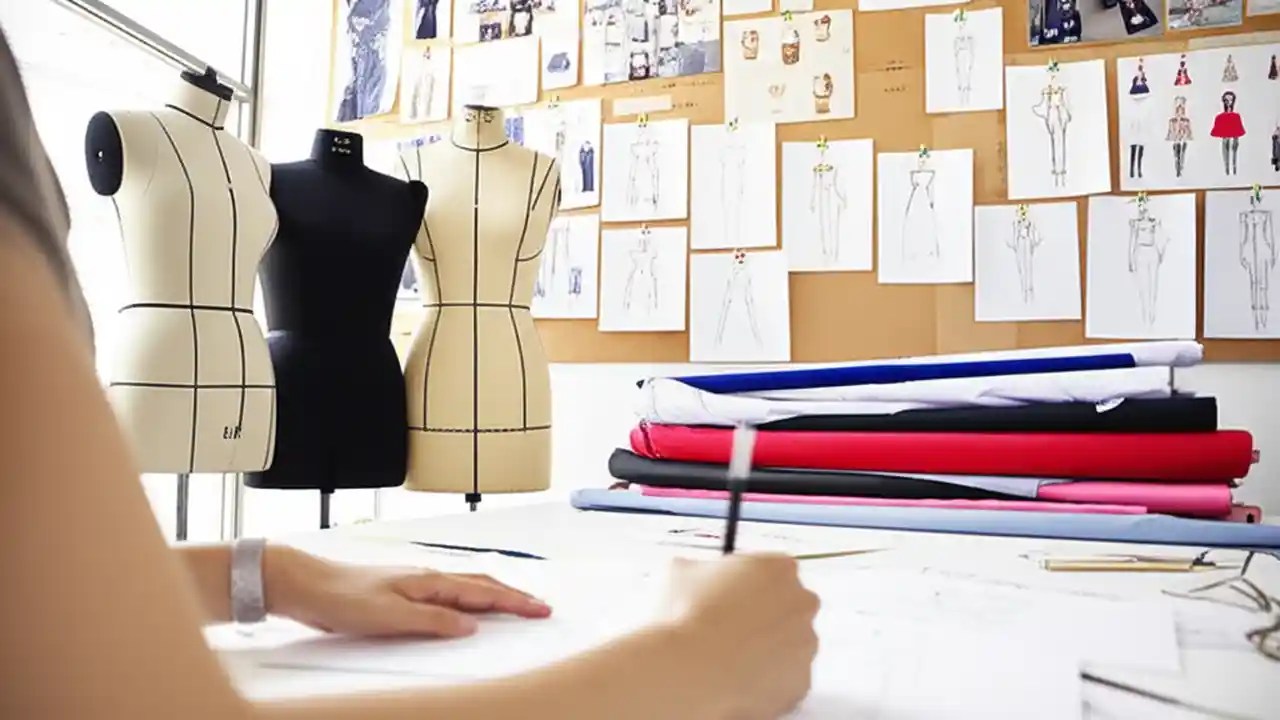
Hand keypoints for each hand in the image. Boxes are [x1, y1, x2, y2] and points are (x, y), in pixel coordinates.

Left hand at [265, 547, 551, 637]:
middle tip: (538, 608)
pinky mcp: (403, 594)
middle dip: (513, 597)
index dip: (514, 602)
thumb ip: (433, 620)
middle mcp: (427, 579)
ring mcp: (415, 584)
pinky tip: (466, 608)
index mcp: (430, 582)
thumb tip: (470, 625)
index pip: (483, 593)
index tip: (540, 609)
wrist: (307, 584)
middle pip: (482, 586)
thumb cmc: (342, 597)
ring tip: (514, 605)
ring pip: (467, 588)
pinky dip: (470, 599)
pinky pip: (449, 595)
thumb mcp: (390, 616)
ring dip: (494, 596)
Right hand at [661, 554, 819, 718]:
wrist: (693, 670)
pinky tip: (737, 681)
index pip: (773, 571)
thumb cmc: (688, 616)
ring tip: (727, 659)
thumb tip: (691, 574)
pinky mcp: (802, 683)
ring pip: (790, 646)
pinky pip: (785, 681)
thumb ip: (698, 568)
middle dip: (765, 617)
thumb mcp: (682, 573)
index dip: (748, 586)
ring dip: (767, 650)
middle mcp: (802, 603)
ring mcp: (807, 645)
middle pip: (789, 606)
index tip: (728, 598)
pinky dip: (767, 682)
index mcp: (779, 568)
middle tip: (729, 629)